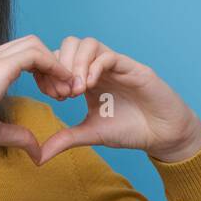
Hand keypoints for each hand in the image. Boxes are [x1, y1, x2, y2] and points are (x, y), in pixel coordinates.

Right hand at [0, 35, 75, 174]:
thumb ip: (17, 135)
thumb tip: (37, 152)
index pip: (24, 55)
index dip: (45, 71)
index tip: (55, 96)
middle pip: (32, 45)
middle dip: (53, 65)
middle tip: (64, 93)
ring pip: (36, 45)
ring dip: (56, 66)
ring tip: (64, 92)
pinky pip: (36, 54)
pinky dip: (54, 67)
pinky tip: (60, 88)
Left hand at [34, 35, 200, 165]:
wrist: (162, 135)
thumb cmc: (130, 130)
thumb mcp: (91, 134)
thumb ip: (66, 139)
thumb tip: (38, 156)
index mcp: (88, 78)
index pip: (61, 58)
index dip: (51, 72)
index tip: (53, 96)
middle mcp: (101, 67)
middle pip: (72, 43)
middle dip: (61, 65)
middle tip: (63, 93)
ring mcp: (117, 65)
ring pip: (89, 44)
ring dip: (76, 64)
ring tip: (76, 90)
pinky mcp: (133, 68)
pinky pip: (110, 56)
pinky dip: (95, 67)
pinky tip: (90, 87)